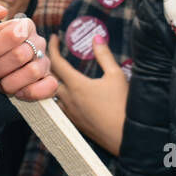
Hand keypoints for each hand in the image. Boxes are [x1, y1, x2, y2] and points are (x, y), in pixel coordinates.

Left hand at [0, 0, 55, 101]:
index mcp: (24, 25)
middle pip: (21, 55)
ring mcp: (44, 62)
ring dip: (10, 82)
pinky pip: (50, 86)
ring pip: (33, 72)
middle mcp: (38, 42)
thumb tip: (1, 11)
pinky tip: (17, 93)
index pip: (15, 34)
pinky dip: (31, 92)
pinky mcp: (48, 81)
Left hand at [47, 33, 127, 155]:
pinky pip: (60, 106)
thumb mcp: (116, 75)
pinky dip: (59, 96)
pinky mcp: (75, 123)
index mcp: (76, 85)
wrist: (127, 137)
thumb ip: (104, 55)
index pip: (56, 62)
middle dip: (48, 64)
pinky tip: (68, 94)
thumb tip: (97, 37)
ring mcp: (70, 113)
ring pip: (52, 94)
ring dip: (51, 81)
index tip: (53, 38)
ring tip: (56, 72)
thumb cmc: (123, 105)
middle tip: (51, 53)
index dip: (53, 48)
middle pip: (49, 78)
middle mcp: (68, 99)